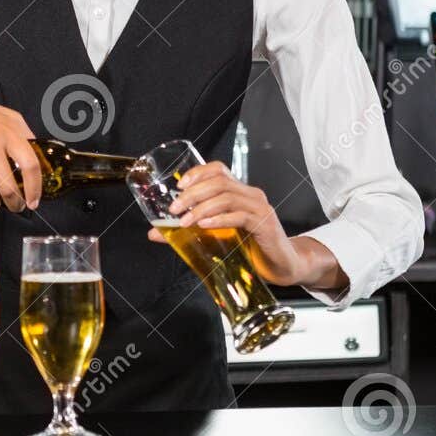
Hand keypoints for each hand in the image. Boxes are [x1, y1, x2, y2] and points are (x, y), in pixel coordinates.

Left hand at [147, 160, 305, 286]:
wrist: (282, 266)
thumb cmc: (249, 249)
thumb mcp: (216, 236)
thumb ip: (188, 231)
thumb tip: (154, 232)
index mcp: (239, 192)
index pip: (218, 169)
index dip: (198, 172)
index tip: (178, 186)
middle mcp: (250, 195)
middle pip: (219, 182)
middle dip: (193, 193)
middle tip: (174, 209)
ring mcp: (260, 208)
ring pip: (227, 197)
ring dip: (202, 207)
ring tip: (185, 221)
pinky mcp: (265, 224)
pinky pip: (240, 216)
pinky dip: (220, 219)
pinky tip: (205, 225)